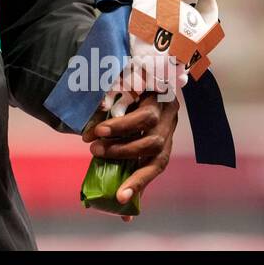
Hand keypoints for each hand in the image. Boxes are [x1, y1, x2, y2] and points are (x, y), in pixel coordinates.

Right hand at [81, 91, 178, 221]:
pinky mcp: (156, 84)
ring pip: (149, 123)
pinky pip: (138, 101)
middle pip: (155, 146)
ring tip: (95, 137)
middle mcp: (168, 121)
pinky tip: (103, 120)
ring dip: (120, 134)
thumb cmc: (126, 99)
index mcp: (163, 135)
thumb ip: (117, 149)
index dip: (140, 182)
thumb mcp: (124, 126)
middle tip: (95, 154)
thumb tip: (102, 186)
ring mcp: (164, 101)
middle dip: (124, 154)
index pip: (157, 164)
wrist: (137, 64)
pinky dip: (120, 116)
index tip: (120, 200)